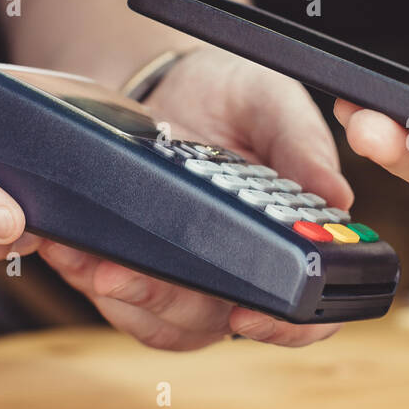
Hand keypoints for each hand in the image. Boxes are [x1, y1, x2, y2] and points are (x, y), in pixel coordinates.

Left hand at [39, 46, 351, 347]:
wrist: (167, 82)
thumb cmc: (230, 95)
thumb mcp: (270, 101)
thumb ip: (300, 143)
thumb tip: (336, 197)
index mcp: (289, 238)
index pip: (303, 307)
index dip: (286, 326)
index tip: (250, 314)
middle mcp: (241, 269)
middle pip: (217, 320)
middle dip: (170, 301)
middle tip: (132, 272)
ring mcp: (187, 277)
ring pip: (161, 321)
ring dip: (125, 294)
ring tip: (95, 262)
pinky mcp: (138, 270)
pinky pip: (117, 299)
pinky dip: (89, 278)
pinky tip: (72, 248)